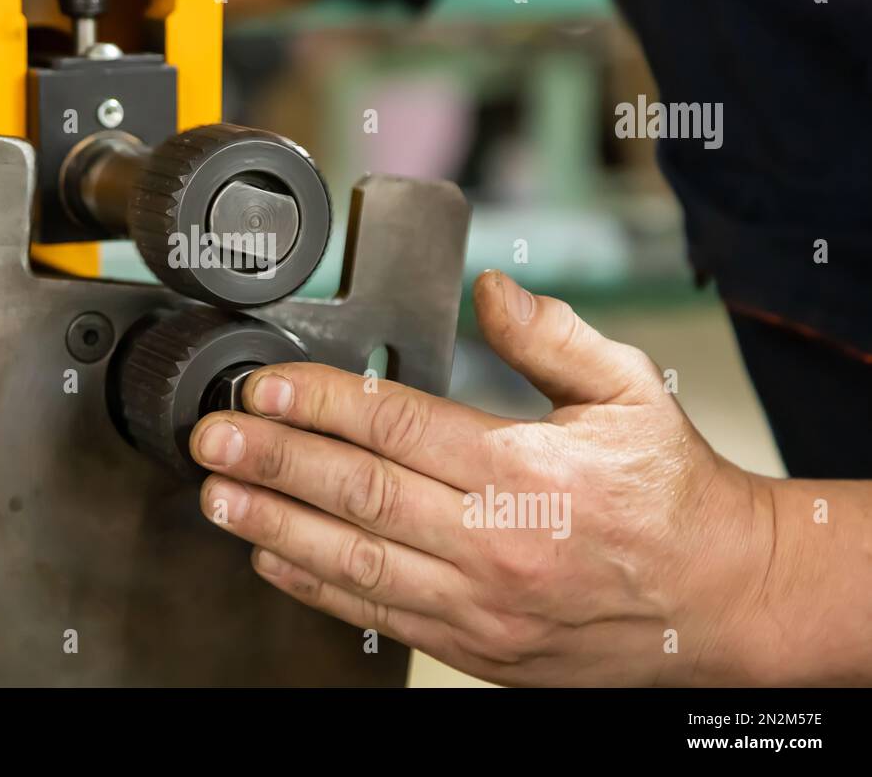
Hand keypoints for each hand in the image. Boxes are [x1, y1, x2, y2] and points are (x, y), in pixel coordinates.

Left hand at [190, 269, 785, 684]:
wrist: (721, 600)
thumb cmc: (673, 494)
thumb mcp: (630, 392)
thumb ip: (552, 336)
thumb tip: (489, 289)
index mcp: (528, 470)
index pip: (398, 427)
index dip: (319, 403)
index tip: (264, 386)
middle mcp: (497, 542)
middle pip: (360, 493)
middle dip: (274, 462)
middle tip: (214, 439)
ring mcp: (482, 605)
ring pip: (357, 560)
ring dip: (276, 526)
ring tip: (219, 498)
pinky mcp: (478, 647)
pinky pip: (381, 615)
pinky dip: (319, 587)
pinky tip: (273, 558)